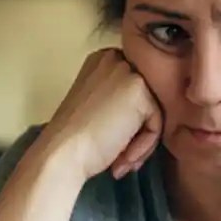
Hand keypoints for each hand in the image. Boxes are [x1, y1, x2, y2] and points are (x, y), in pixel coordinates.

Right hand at [40, 49, 162, 180]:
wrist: (64, 152)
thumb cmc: (76, 140)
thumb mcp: (97, 107)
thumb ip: (119, 100)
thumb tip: (144, 117)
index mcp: (103, 61)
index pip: (136, 92)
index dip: (130, 123)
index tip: (114, 144)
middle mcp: (116, 59)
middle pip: (148, 101)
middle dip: (137, 134)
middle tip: (120, 158)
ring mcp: (128, 71)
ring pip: (154, 114)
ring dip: (140, 144)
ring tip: (120, 161)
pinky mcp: (139, 89)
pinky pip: (156, 124)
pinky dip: (143, 147)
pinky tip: (122, 158)